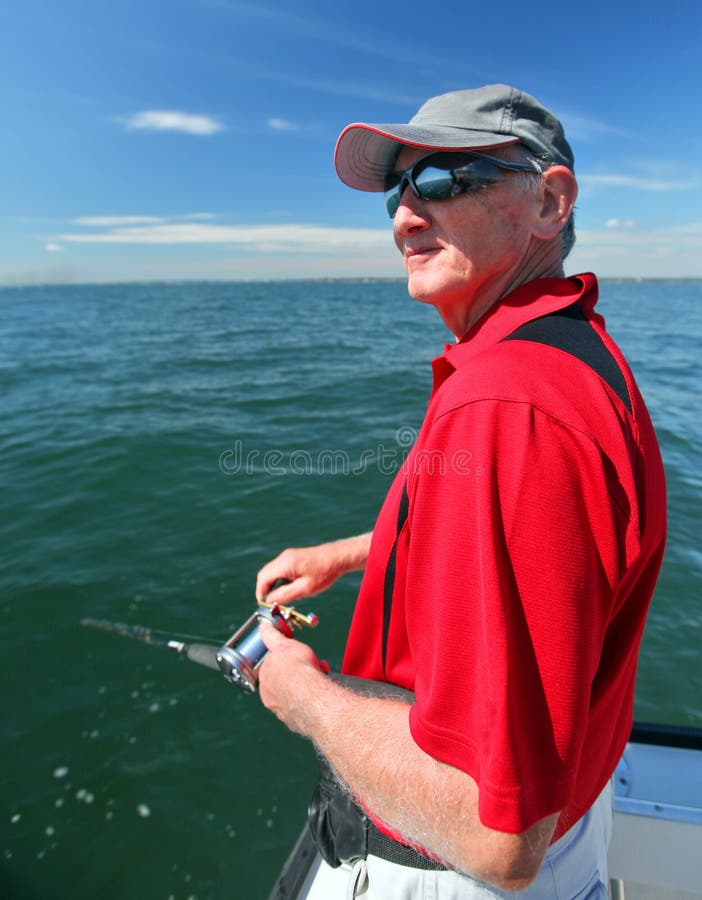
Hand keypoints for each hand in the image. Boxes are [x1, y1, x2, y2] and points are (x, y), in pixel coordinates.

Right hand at [255, 534, 370, 605]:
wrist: (338, 557)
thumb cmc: (325, 573)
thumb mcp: (305, 589)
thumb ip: (285, 595)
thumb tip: (269, 600)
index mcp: (286, 564)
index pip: (263, 578)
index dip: (260, 593)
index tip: (265, 605)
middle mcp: (283, 558)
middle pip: (264, 574)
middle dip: (265, 589)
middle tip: (272, 603)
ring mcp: (287, 556)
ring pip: (271, 572)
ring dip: (273, 585)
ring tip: (283, 597)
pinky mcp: (292, 557)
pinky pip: (279, 569)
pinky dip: (279, 580)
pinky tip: (291, 588)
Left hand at [257, 620, 329, 735]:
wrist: (313, 695)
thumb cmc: (297, 669)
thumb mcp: (284, 644)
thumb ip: (272, 636)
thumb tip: (263, 626)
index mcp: (264, 678)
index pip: (272, 666)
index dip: (285, 658)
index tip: (295, 654)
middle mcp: (270, 697)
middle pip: (284, 680)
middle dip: (298, 671)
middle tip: (310, 663)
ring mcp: (282, 710)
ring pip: (295, 694)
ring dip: (307, 683)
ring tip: (321, 673)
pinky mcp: (296, 721)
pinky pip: (304, 707)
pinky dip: (313, 698)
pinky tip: (322, 690)